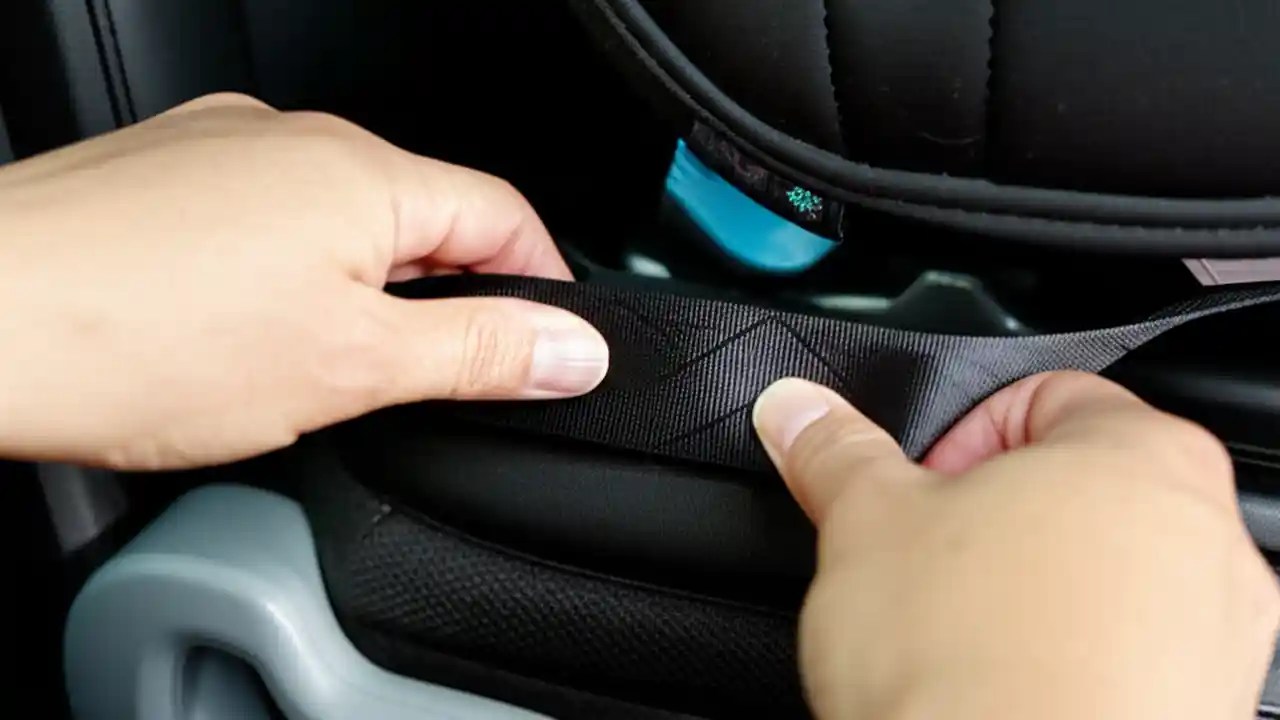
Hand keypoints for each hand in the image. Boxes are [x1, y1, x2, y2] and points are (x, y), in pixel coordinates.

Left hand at [0, 92, 607, 469]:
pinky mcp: (162, 180)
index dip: (542, 284)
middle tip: (434, 377)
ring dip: (364, 287)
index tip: (548, 342)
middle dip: (448, 295)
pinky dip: (286, 274)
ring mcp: (220, 150)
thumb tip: (571, 348)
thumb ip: (477, 353)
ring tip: (327, 367)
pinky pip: (265, 220)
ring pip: (339, 220)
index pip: (505, 215)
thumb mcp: (348, 367)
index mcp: (362, 173)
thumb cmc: (133, 337)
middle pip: (423, 215)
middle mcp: (293, 138)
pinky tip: (246, 332)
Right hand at [753, 372, 1279, 719]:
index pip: (1042, 398)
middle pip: (1077, 487)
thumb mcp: (867, 523)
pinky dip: (1067, 656)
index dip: (959, 441)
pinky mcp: (1199, 707)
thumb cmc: (968, 669)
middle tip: (931, 562)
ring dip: (1030, 589)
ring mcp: (1212, 631)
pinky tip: (1005, 685)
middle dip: (994, 519)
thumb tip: (798, 411)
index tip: (921, 492)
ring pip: (1105, 573)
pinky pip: (1126, 652)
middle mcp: (1201, 536)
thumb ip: (835, 450)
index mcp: (1138, 455)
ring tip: (964, 634)